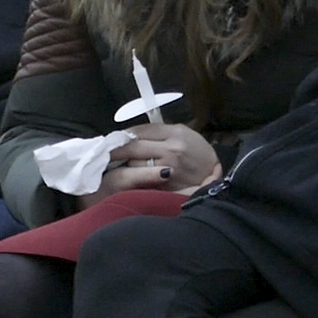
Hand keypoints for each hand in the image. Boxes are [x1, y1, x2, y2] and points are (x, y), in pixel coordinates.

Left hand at [79, 123, 220, 206]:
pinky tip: (124, 177)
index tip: (115, 138)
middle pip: (133, 147)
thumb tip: (131, 135)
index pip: (140, 131)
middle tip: (103, 152)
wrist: (213, 177)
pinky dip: (130, 178)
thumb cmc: (197, 153)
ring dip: (123, 164)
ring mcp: (167, 169)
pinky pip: (139, 180)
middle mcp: (171, 150)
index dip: (124, 134)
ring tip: (114, 165)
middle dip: (115, 149)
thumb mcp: (183, 133)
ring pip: (133, 164)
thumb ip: (159, 132)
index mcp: (175, 133)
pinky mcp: (164, 186)